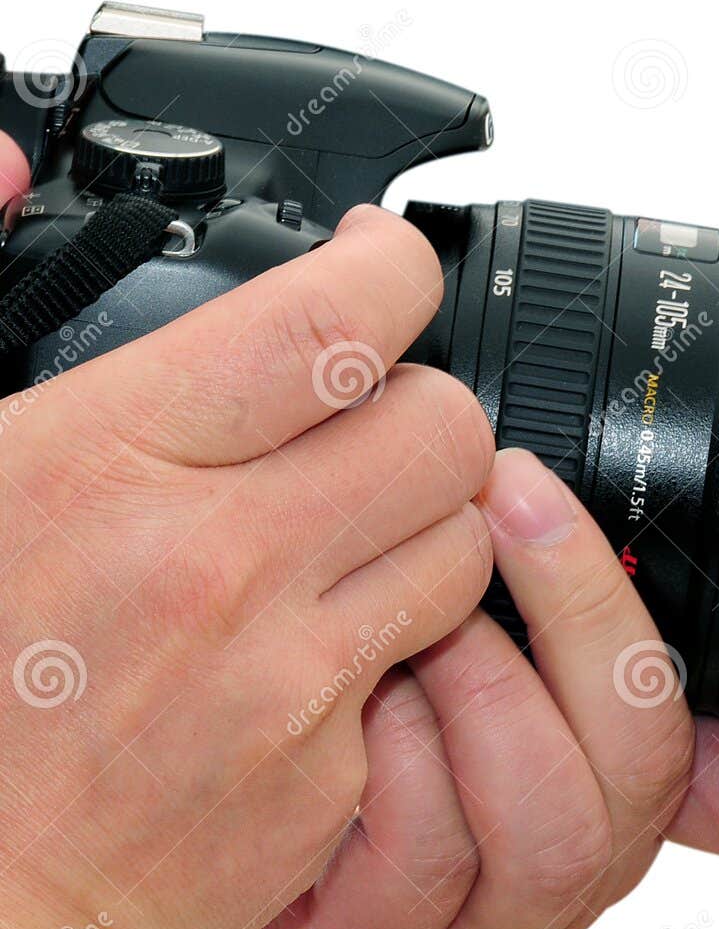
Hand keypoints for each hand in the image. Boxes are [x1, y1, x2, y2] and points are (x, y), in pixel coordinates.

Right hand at [0, 133, 494, 928]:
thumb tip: (4, 157)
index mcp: (102, 463)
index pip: (329, 322)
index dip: (392, 269)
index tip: (389, 261)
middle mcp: (217, 564)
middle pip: (442, 426)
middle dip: (423, 404)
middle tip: (371, 419)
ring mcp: (287, 679)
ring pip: (462, 540)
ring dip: (427, 520)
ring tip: (350, 534)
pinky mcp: (328, 770)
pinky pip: (426, 661)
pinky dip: (398, 634)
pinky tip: (319, 643)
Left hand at [105, 449, 718, 928]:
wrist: (200, 889)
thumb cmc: (326, 740)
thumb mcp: (444, 635)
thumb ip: (516, 579)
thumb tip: (540, 455)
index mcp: (610, 781)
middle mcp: (572, 850)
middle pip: (653, 766)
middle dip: (592, 614)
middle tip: (516, 498)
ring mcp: (486, 913)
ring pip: (562, 827)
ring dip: (492, 688)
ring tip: (420, 609)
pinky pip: (430, 862)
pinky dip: (399, 760)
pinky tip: (355, 696)